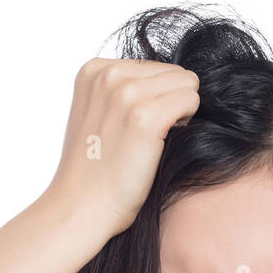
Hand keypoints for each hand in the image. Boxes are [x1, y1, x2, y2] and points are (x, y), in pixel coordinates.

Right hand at [44, 57, 200, 249]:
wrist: (82, 206)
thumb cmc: (93, 170)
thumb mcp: (95, 113)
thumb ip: (120, 90)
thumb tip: (167, 80)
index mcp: (93, 69)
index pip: (151, 66)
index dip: (153, 97)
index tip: (133, 125)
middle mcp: (108, 75)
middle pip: (172, 72)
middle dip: (170, 100)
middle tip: (149, 135)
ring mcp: (126, 94)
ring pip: (186, 83)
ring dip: (180, 112)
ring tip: (156, 139)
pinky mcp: (145, 117)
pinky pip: (190, 100)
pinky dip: (187, 122)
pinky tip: (164, 143)